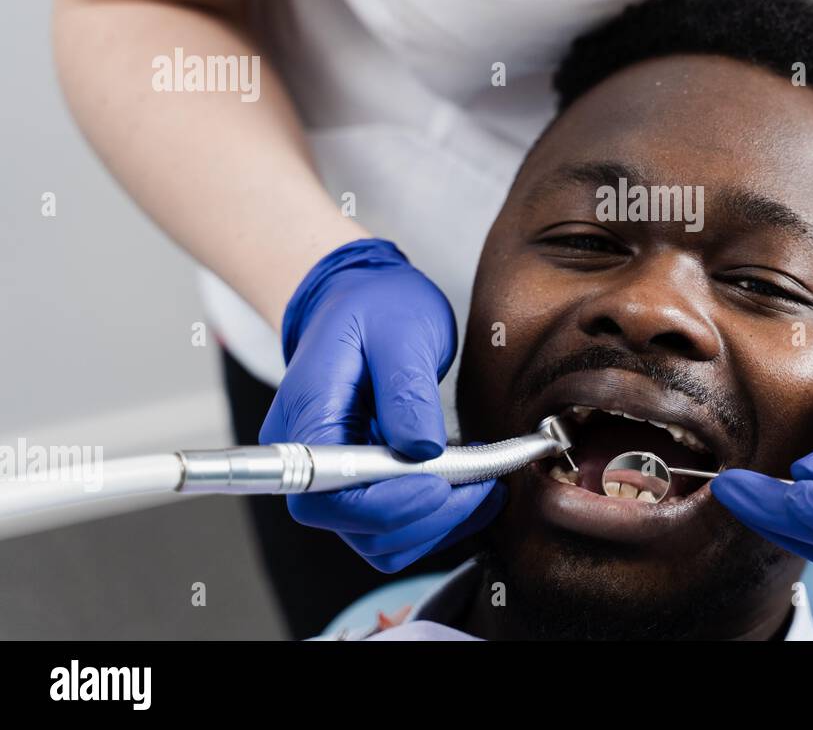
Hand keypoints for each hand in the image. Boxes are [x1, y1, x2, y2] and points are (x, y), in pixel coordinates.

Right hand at [260, 238, 504, 570]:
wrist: (362, 298)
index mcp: (307, 413)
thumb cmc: (376, 306)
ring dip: (437, 524)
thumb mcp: (401, 331)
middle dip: (427, 516)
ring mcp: (332, 472)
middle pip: (355, 525)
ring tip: (484, 486)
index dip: (387, 505)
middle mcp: (308, 454)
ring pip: (378, 536)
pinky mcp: (359, 480)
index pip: (329, 492)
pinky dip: (434, 518)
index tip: (443, 487)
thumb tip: (422, 452)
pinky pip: (391, 523)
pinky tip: (469, 488)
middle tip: (484, 485)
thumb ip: (407, 390)